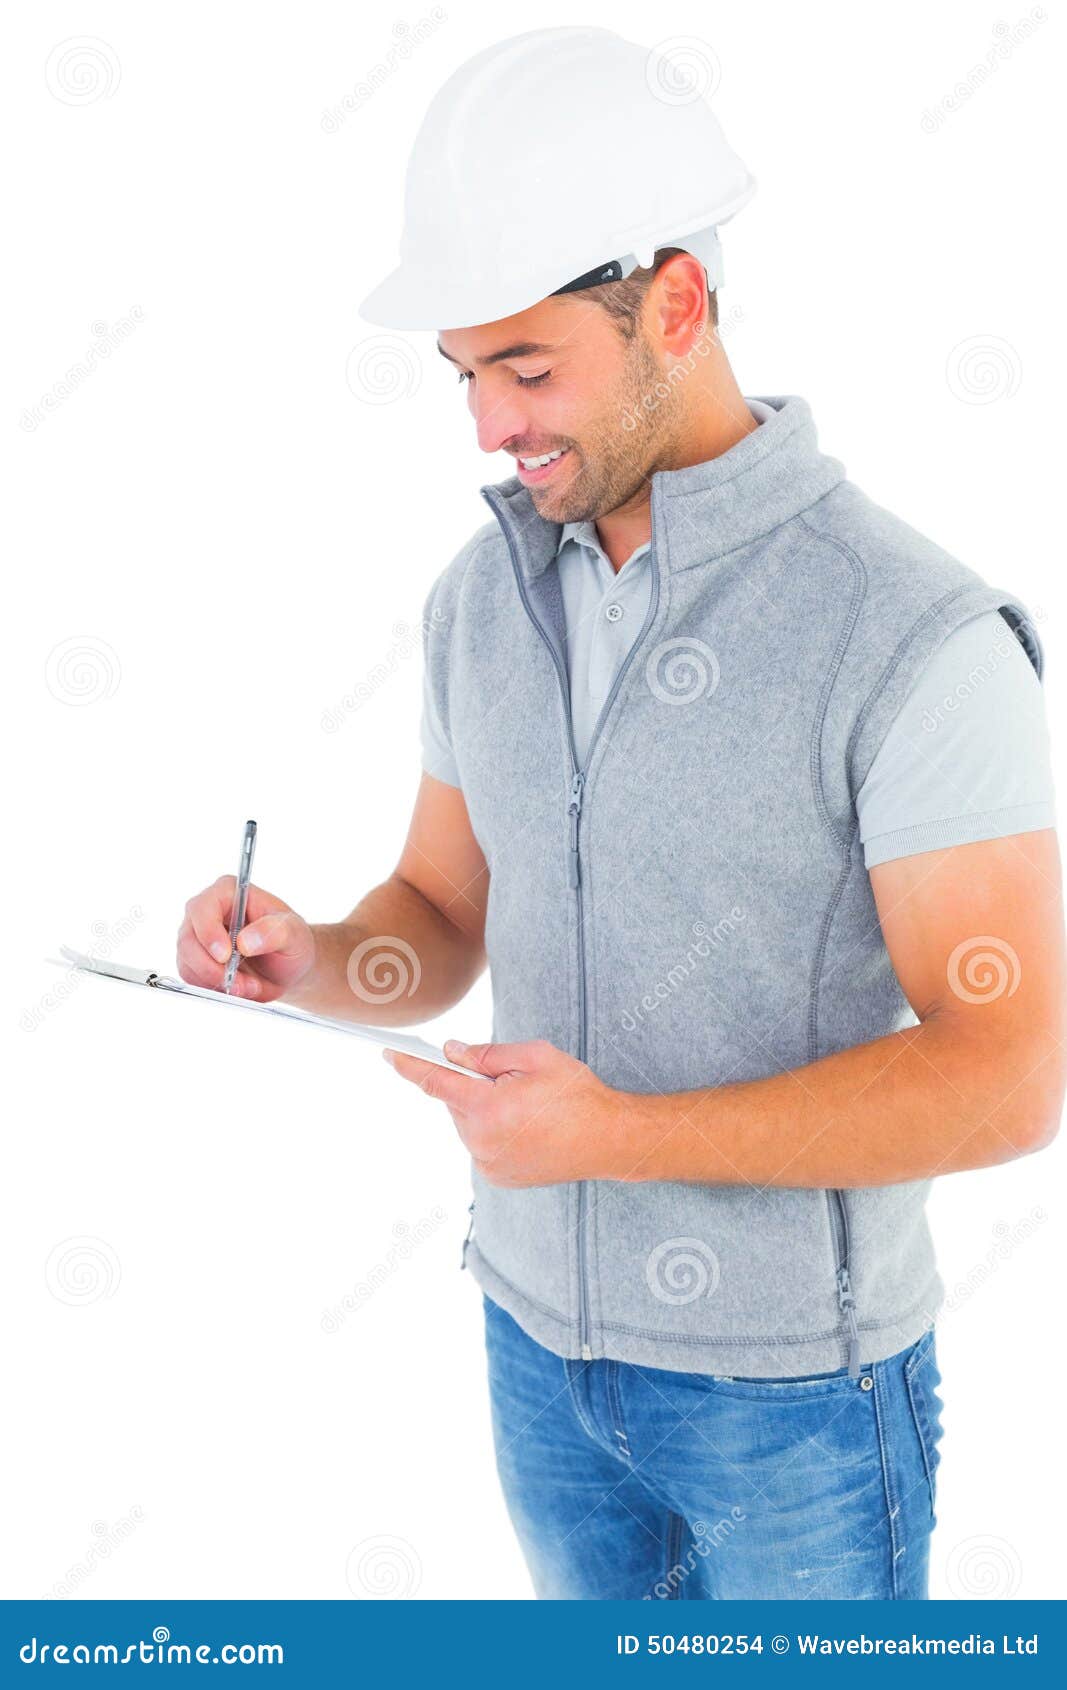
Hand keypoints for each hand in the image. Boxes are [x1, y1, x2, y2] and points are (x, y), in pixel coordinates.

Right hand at [176, 876, 314, 1001]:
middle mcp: (207, 912)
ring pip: (188, 962)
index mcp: (228, 892)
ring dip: (216, 981)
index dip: (208, 931)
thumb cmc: (290, 940)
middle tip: (240, 982)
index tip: (225, 955)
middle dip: (212, 967)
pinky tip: (238, 988)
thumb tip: (245, 941)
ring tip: (248, 986)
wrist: (288, 966)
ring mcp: (198, 938)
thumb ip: (273, 932)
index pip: (203, 907)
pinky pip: (191, 978)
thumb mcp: (293, 933)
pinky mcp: (195, 961)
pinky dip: (214, 989)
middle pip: (188, 939)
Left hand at [382, 1037, 625, 1186]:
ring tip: (527, 1108)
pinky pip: (481, 1143)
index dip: (409, 1065)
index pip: (436, 1081)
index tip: (389, 1054)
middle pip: (456, 1102)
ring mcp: (488, 1164)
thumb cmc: (576, 1094)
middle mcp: (481, 1141)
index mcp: (488, 1108)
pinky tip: (526, 1127)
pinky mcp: (497, 1177)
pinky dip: (493, 1130)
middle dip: (473, 1086)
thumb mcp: (534, 1057)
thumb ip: (486, 1054)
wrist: (609, 1141)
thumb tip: (452, 1052)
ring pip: (468, 1124)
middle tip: (512, 1082)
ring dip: (484, 1110)